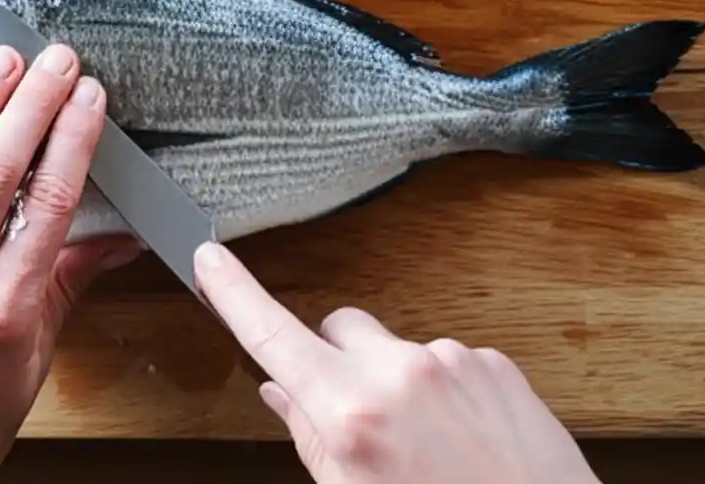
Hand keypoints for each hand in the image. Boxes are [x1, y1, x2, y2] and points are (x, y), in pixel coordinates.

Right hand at [195, 242, 600, 483]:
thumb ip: (312, 439)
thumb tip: (281, 393)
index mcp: (351, 415)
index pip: (274, 337)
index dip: (234, 294)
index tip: (210, 258)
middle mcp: (399, 373)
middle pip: (340, 327)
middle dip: (338, 360)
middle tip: (359, 419)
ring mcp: (452, 359)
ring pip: (396, 349)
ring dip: (398, 382)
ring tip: (428, 446)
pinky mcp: (495, 361)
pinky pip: (447, 360)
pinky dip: (445, 391)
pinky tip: (463, 439)